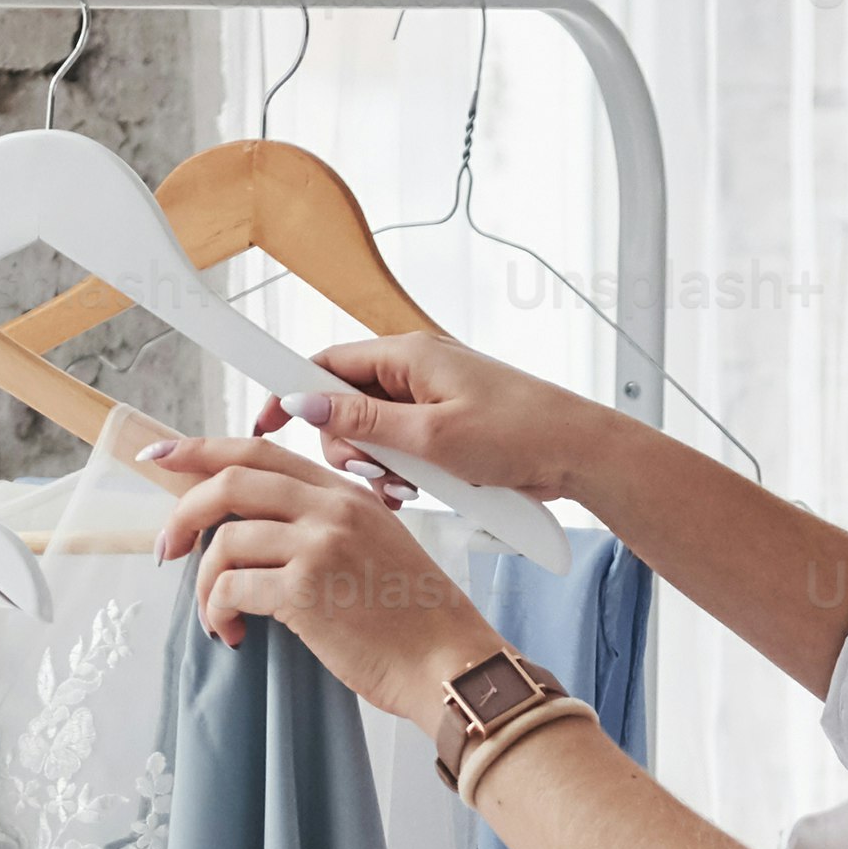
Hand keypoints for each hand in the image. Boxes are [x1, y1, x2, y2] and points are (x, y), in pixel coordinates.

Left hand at [143, 424, 504, 704]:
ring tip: (217, 616)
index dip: (201, 450)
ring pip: (226, 541)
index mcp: (346, 493)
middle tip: (167, 548)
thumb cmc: (415, 621)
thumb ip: (322, 527)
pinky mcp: (306, 590)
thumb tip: (249, 533)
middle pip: (231, 481)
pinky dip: (219, 612)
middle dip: (184, 514)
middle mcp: (332, 508)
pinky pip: (233, 587)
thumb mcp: (376, 549)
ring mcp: (320, 545)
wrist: (449, 663)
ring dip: (204, 584)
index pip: (260, 451)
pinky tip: (234, 633)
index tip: (161, 458)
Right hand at [261, 332, 612, 508]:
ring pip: (371, 431)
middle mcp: (415, 370)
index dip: (290, 392)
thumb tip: (306, 403)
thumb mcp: (432, 435)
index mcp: (407, 355)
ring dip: (374, 465)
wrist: (580, 453)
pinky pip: (401, 446)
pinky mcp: (447, 426)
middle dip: (346, 445)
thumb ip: (364, 420)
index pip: (325, 363)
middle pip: (344, 404)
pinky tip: (415, 493)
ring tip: (403, 489)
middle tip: (372, 475)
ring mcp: (431, 398)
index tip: (266, 424)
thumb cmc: (520, 434)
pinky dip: (399, 471)